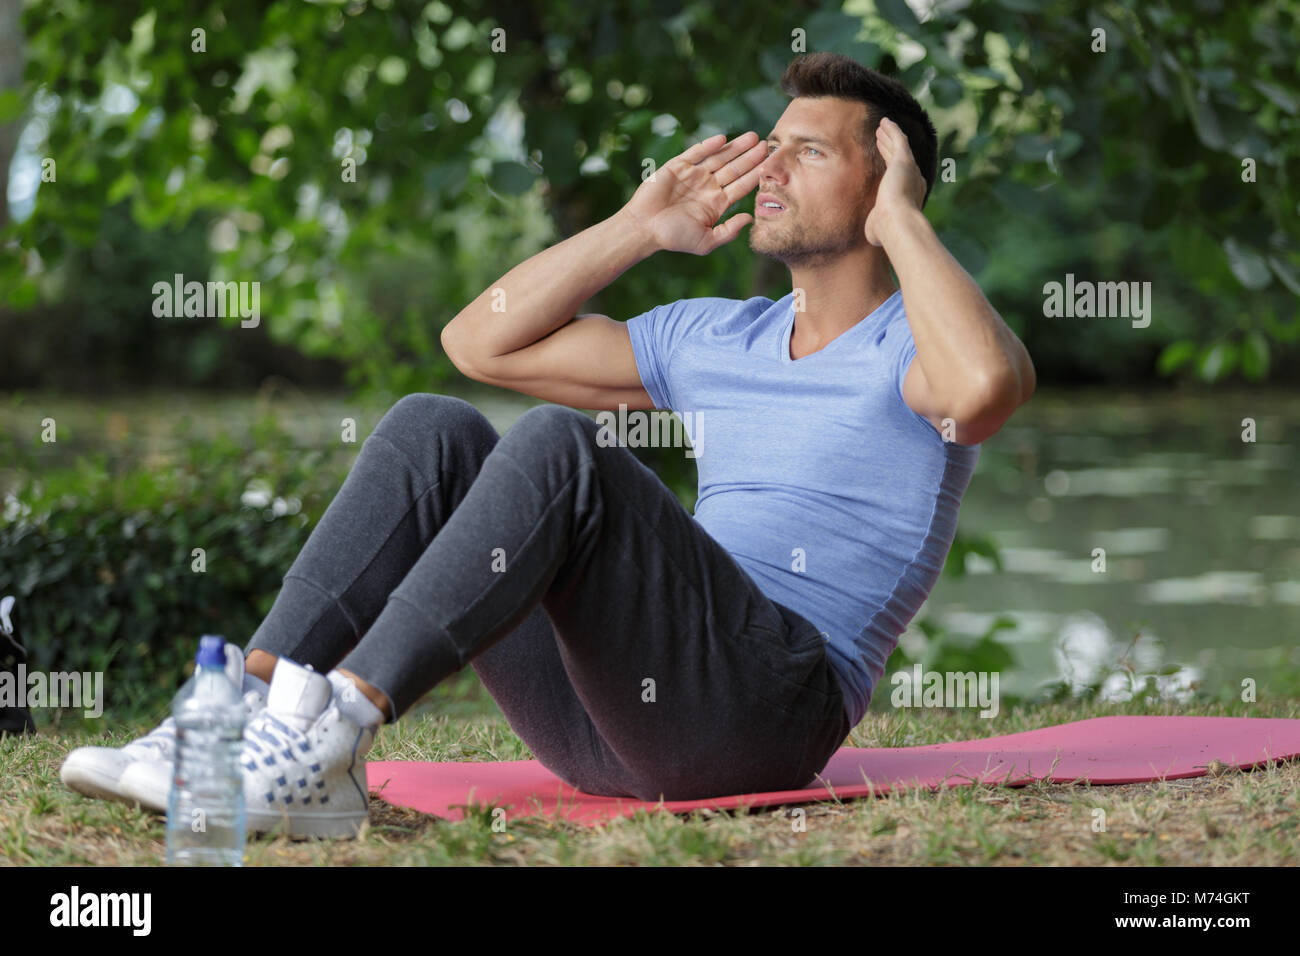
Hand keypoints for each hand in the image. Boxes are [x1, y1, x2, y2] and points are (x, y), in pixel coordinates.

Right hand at [622, 131, 764, 254]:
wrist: (644, 228)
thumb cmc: (674, 237)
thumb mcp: (706, 241)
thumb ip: (728, 231)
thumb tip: (750, 219)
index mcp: (716, 203)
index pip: (740, 186)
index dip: (755, 175)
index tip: (770, 165)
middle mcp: (707, 187)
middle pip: (734, 168)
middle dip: (750, 157)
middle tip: (767, 145)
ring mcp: (693, 175)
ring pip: (719, 157)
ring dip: (735, 148)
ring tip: (752, 137)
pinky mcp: (677, 166)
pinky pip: (696, 152)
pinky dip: (708, 145)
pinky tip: (723, 139)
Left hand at [863, 117, 927, 246]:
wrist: (898, 223)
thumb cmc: (888, 232)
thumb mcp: (880, 228)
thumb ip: (877, 226)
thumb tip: (872, 234)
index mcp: (910, 195)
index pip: (899, 175)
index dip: (891, 164)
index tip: (884, 157)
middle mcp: (913, 179)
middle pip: (898, 158)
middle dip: (889, 147)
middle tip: (881, 137)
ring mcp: (910, 168)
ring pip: (898, 147)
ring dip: (889, 136)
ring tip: (881, 126)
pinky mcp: (904, 160)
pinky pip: (898, 139)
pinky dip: (892, 130)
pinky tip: (885, 122)